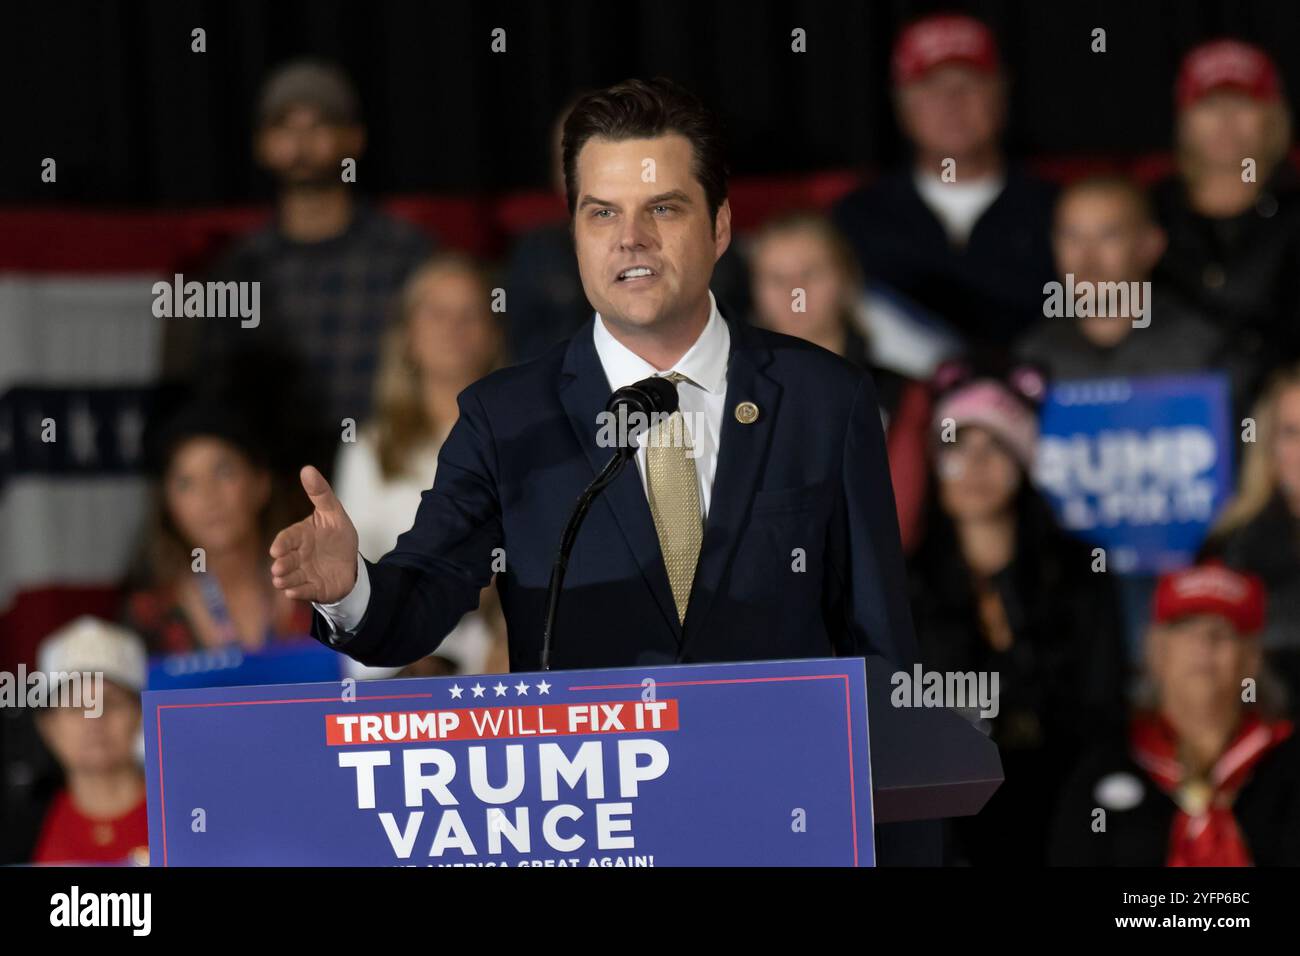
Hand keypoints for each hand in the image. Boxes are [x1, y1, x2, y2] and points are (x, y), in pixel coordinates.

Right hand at [269, 465, 359, 602]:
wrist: (351, 564)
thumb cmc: (337, 537)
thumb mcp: (334, 513)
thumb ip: (321, 493)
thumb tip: (307, 468)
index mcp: (300, 537)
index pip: (286, 539)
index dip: (282, 544)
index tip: (277, 550)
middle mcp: (297, 556)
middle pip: (285, 561)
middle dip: (281, 564)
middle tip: (278, 568)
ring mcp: (303, 574)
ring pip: (289, 578)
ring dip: (285, 580)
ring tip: (281, 581)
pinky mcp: (312, 589)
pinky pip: (303, 592)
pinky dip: (298, 593)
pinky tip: (293, 593)